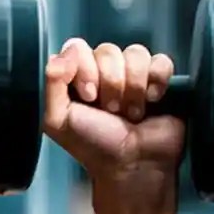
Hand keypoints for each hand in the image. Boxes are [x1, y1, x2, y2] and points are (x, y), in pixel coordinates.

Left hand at [44, 39, 183, 179]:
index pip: (78, 47)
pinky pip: (161, 61)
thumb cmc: (93, 146)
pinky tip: (153, 101)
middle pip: (107, 50)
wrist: (133, 165)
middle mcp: (103, 73)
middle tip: (110, 110)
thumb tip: (62, 52)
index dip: (85, 68)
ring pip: (135, 53)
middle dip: (110, 83)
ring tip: (131, 113)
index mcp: (76, 78)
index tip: (88, 96)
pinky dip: (157, 81)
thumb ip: (51, 83)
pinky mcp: (160, 80)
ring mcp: (132, 75)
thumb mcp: (57, 119)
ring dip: (133, 87)